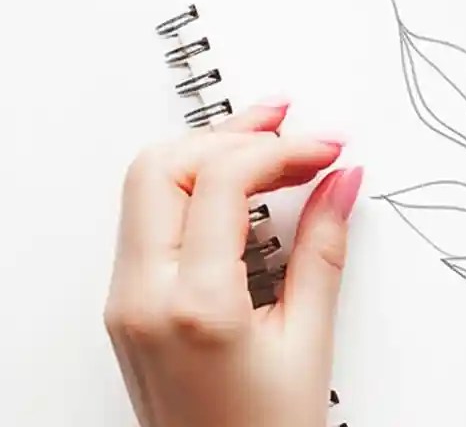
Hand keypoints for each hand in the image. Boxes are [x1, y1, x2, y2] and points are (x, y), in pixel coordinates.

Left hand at [104, 100, 360, 426]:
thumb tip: (340, 182)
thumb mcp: (309, 342)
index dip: (280, 148)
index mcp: (193, 306)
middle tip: (290, 124)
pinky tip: (240, 187)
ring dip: (207, 153)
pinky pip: (148, 220)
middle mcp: (143, 297)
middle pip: (163, 166)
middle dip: (231, 133)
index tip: (326, 148)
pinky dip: (192, 188)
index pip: (221, 180)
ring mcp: (125, 301)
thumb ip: (324, 249)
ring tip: (269, 142)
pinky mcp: (127, 306)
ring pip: (146, 185)